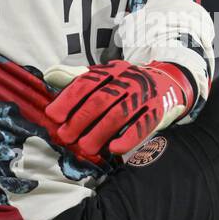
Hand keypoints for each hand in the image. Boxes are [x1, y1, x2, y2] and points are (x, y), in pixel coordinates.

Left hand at [43, 60, 194, 157]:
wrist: (167, 82)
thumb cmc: (126, 85)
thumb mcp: (106, 77)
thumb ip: (79, 79)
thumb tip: (50, 76)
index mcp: (111, 70)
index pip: (87, 83)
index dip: (68, 100)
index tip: (53, 116)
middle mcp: (128, 79)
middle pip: (101, 100)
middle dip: (80, 120)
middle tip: (66, 137)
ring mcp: (144, 95)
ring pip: (119, 114)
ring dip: (99, 133)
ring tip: (85, 148)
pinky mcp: (157, 111)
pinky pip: (141, 126)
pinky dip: (127, 138)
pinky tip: (113, 149)